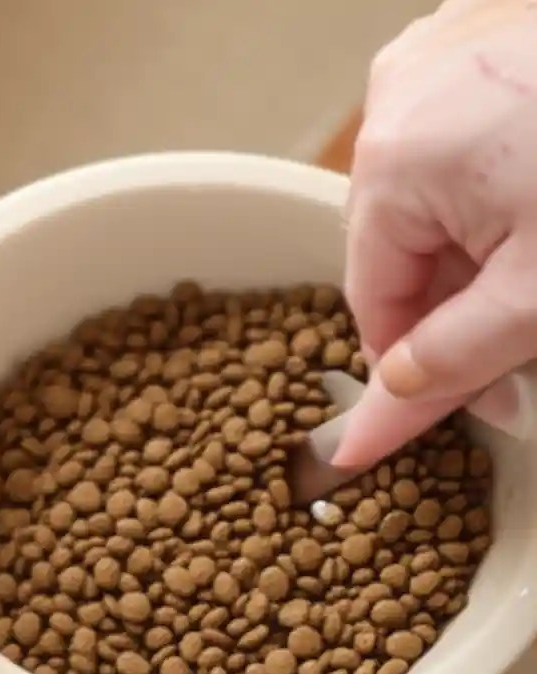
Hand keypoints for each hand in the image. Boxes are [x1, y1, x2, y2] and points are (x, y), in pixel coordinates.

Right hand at [336, 0, 536, 467]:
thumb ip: (456, 357)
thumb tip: (381, 413)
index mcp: (394, 161)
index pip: (373, 295)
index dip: (418, 363)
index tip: (472, 403)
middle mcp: (397, 97)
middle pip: (401, 239)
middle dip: (460, 296)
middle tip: (529, 340)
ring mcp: (435, 56)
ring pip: (430, 186)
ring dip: (477, 238)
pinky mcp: (474, 35)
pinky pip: (456, 131)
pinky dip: (490, 176)